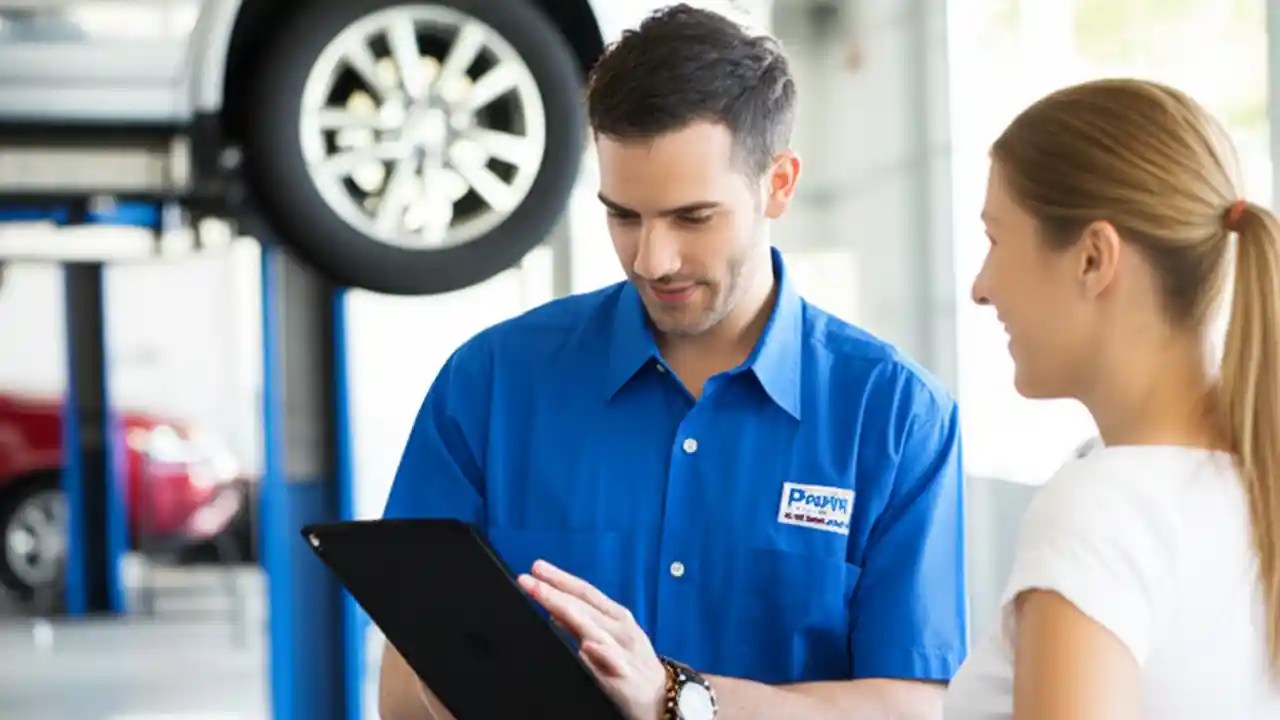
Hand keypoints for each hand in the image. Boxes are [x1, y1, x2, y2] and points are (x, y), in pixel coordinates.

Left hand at [519, 560, 667, 719]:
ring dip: (569, 613)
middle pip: (583, 606)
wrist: (662, 699)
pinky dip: (602, 653)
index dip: (561, 579)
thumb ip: (580, 625)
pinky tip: (586, 646)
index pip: (584, 592)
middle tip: (528, 581)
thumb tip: (553, 611)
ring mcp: (624, 652)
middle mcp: (621, 629)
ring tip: (547, 602)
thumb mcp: (608, 639)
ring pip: (593, 629)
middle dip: (555, 593)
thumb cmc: (632, 664)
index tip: (536, 569)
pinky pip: (612, 664)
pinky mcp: (627, 677)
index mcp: (616, 616)